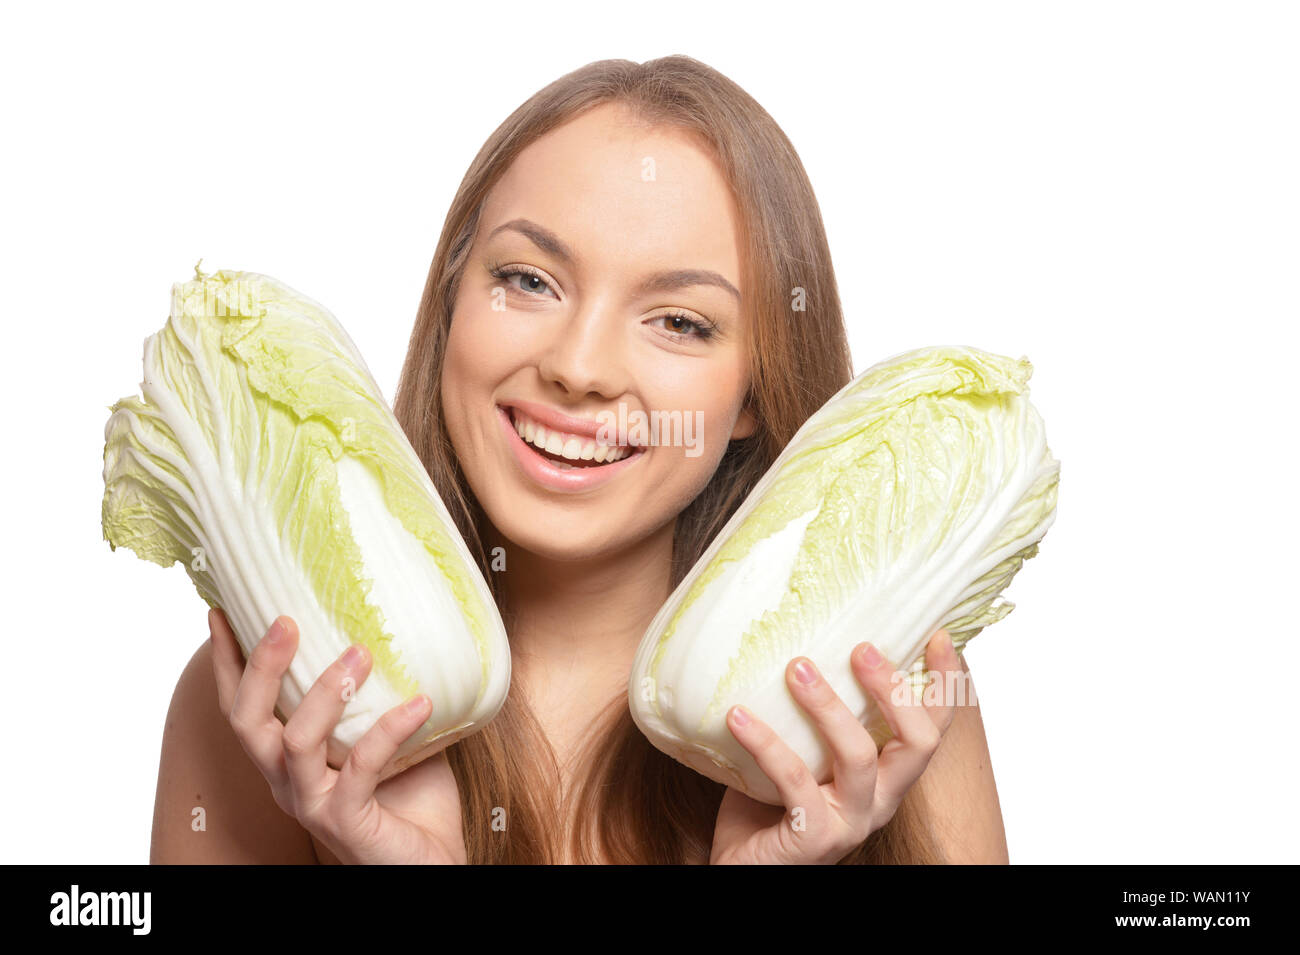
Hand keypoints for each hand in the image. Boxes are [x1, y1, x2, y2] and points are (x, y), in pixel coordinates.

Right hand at [209, 608, 465, 864]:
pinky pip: (362, 767)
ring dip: (326, 692)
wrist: (432, 864)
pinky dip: (390, 728)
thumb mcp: (385, 737)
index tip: (221, 611)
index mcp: (286, 761)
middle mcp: (287, 783)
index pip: (240, 708)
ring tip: (361, 653)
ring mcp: (314, 805)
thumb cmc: (410, 798)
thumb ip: (375, 695)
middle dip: (260, 668)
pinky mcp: (349, 822)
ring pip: (296, 743)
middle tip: (286, 621)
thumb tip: (387, 628)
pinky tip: (423, 702)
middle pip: (247, 722)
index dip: (227, 663)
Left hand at [710, 629, 959, 864]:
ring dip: (828, 706)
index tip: (938, 636)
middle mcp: (880, 801)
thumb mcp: (804, 754)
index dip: (944, 685)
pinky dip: (766, 743)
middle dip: (894, 690)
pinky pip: (794, 782)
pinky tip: (737, 715)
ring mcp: (850, 823)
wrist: (746, 869)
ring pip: (860, 758)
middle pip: (917, 744)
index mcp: (888, 778)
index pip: (933, 729)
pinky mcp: (812, 839)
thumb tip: (800, 637)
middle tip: (861, 648)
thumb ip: (815, 716)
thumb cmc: (771, 806)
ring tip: (797, 668)